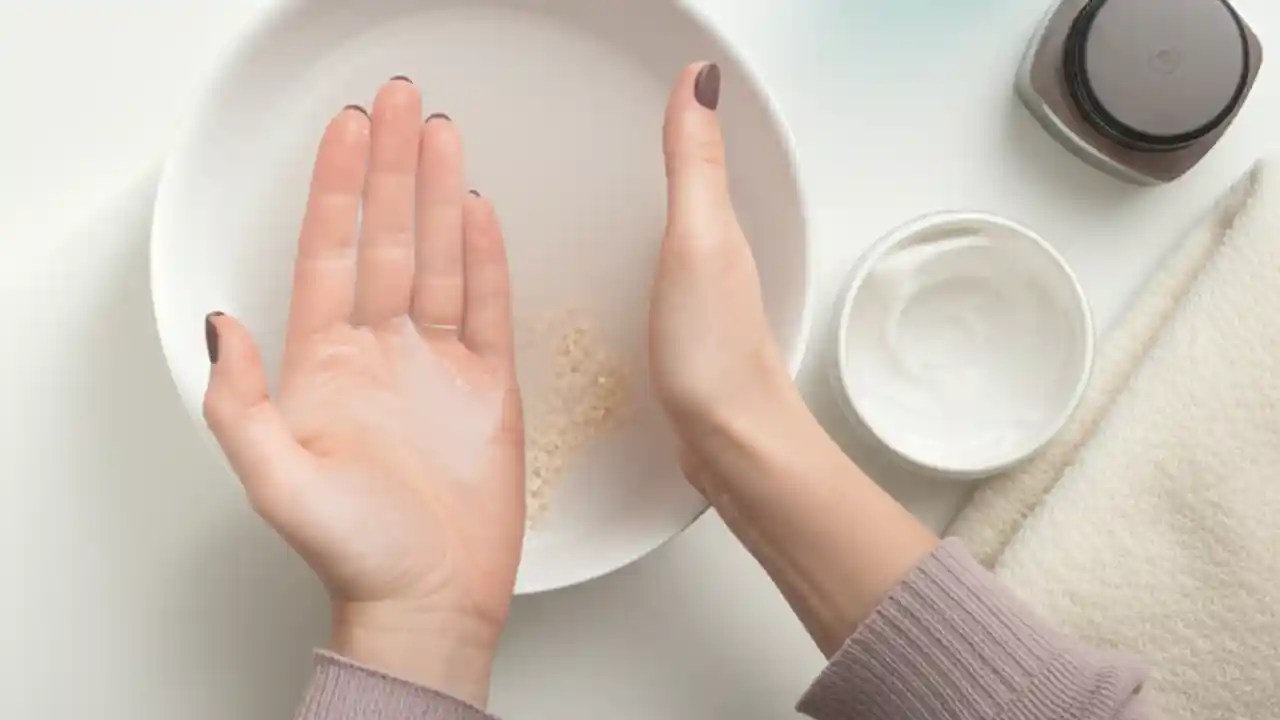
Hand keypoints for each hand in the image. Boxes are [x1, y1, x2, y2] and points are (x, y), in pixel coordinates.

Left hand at [203, 78, 520, 707]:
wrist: (432, 599)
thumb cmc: (357, 553)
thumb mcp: (278, 483)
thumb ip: (241, 404)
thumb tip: (222, 324)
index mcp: (326, 366)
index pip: (329, 254)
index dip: (338, 188)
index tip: (350, 131)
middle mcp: (380, 353)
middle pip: (386, 239)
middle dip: (392, 167)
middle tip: (402, 103)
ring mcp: (437, 365)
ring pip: (437, 260)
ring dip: (439, 197)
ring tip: (444, 136)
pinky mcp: (488, 386)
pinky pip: (487, 306)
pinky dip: (484, 258)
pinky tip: (478, 214)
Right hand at [649, 62, 800, 440]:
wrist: (731, 444)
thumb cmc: (714, 353)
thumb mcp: (698, 243)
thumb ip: (695, 166)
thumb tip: (701, 80)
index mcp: (719, 228)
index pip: (698, 149)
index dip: (677, 108)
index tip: (649, 73)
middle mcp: (715, 257)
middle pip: (688, 186)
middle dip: (661, 146)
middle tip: (620, 114)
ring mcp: (699, 297)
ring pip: (675, 230)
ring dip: (652, 200)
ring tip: (611, 179)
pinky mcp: (681, 333)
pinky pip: (658, 273)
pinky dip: (642, 252)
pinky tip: (622, 266)